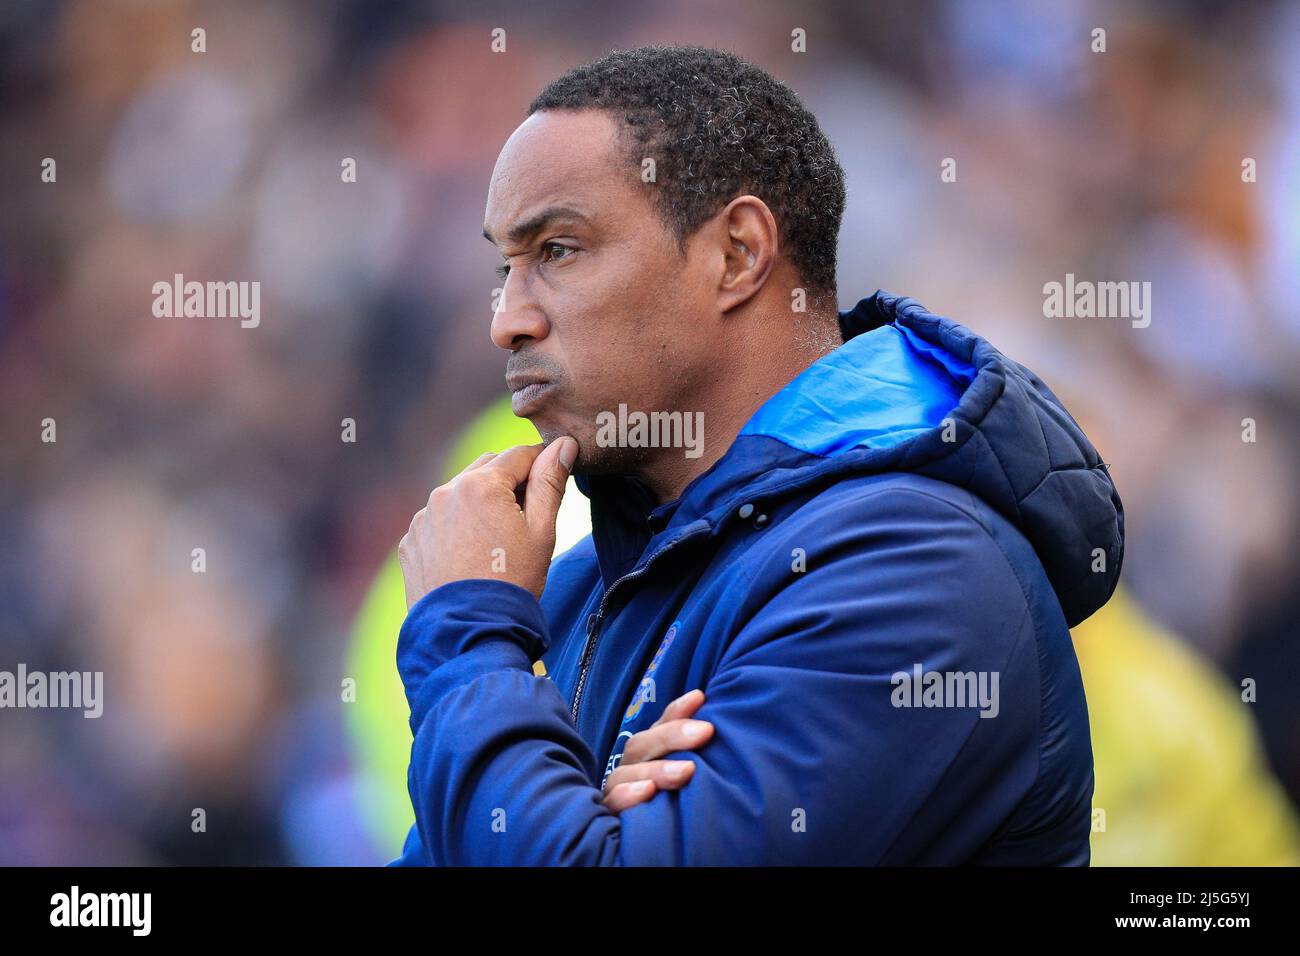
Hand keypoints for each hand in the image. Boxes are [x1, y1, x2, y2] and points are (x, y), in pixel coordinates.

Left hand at [398, 438, 577, 606]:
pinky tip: (470, 554)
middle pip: (486, 468)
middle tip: (527, 512)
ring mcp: (423, 518)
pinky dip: (455, 526)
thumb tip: (563, 446)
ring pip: (459, 493)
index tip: (552, 477)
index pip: (518, 454)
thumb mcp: (541, 531)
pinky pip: (437, 520)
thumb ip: (550, 482)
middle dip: (508, 480)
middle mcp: (445, 493)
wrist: (469, 632)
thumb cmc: (512, 582)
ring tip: (496, 539)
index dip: (540, 462)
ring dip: (479, 502)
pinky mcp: (410, 542)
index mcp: (480, 486)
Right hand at [602, 689, 714, 812]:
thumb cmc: (673, 812)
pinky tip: (646, 793)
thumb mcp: (686, 779)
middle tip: (705, 732)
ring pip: (628, 772)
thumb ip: (694, 759)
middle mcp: (630, 771)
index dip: (676, 712)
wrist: (651, 853)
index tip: (700, 698)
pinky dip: (628, 796)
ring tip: (687, 771)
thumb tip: (720, 729)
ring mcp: (618, 793)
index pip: (659, 729)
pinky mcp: (610, 818)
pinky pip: (613, 804)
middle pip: (643, 745)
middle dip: (673, 736)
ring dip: (658, 769)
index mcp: (648, 758)